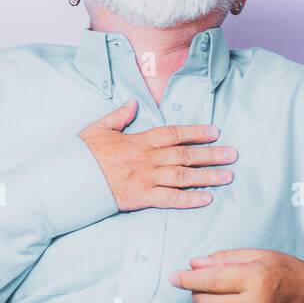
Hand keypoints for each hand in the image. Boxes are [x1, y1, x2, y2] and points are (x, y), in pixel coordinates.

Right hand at [79, 99, 236, 211]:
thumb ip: (118, 116)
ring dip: (207, 176)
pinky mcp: (140, 198)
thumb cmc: (82, 155)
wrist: (70, 180)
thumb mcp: (98, 128)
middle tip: (233, 154)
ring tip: (227, 176)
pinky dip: (189, 199)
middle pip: (184, 155)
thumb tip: (132, 104)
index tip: (214, 131)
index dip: (195, 132)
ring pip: (183, 176)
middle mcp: (146, 159)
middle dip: (211, 154)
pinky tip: (206, 198)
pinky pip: (170, 199)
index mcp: (138, 140)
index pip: (173, 133)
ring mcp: (145, 178)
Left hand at [170, 248, 303, 302]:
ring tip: (215, 302)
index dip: (187, 279)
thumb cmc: (283, 273)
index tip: (175, 277)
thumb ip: (222, 259)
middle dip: (197, 294)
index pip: (210, 281)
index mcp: (254, 279)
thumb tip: (194, 265)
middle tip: (203, 287)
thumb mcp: (255, 255)